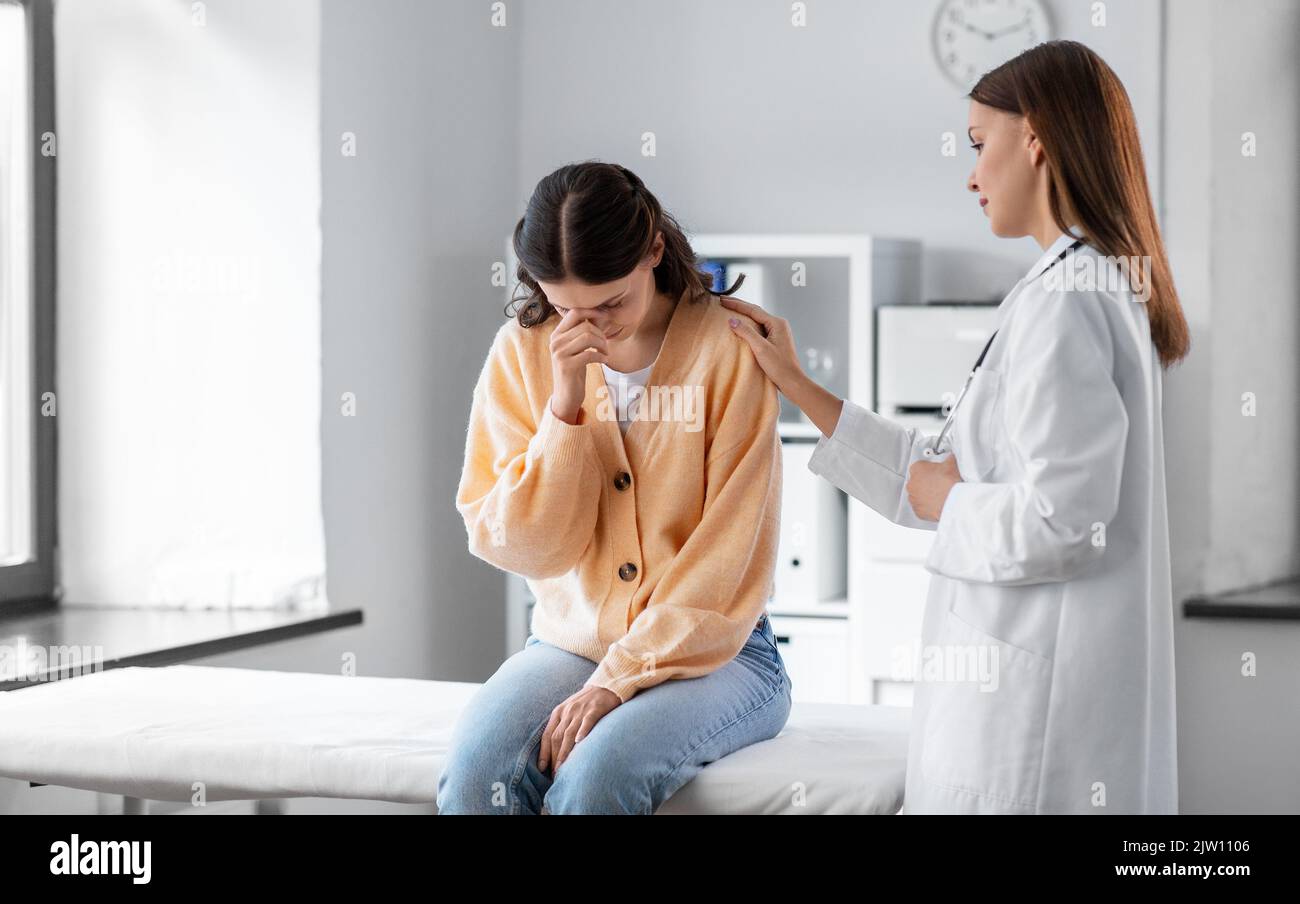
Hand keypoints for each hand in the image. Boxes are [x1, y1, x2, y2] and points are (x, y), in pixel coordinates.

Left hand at [538, 685, 620, 774]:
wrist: (606, 685)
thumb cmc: (587, 702)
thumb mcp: (570, 710)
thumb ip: (563, 725)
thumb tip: (556, 749)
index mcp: (559, 712)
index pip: (547, 734)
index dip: (543, 752)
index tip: (542, 768)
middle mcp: (567, 711)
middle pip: (557, 737)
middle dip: (554, 757)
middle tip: (555, 774)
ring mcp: (581, 710)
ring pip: (569, 733)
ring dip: (564, 752)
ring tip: (562, 767)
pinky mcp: (595, 709)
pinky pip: (587, 721)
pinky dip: (582, 731)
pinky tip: (579, 742)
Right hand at [548, 308, 608, 423]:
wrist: (566, 395)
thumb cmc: (574, 370)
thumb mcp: (575, 348)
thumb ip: (581, 332)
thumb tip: (599, 314)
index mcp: (557, 334)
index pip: (574, 312)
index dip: (592, 312)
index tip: (604, 319)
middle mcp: (555, 342)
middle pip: (585, 325)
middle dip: (601, 334)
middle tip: (606, 344)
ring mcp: (559, 354)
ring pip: (588, 337)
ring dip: (602, 344)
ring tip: (605, 352)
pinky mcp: (566, 366)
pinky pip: (589, 354)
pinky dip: (601, 356)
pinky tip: (604, 360)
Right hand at [720, 296, 802, 395]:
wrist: (792, 382)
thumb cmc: (779, 367)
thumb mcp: (761, 349)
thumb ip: (746, 333)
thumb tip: (732, 320)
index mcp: (777, 323)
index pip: (753, 310)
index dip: (736, 304)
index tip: (722, 300)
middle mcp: (778, 324)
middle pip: (755, 311)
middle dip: (739, 306)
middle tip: (723, 301)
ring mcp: (778, 332)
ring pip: (757, 319)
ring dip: (743, 314)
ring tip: (729, 310)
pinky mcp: (775, 340)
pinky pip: (759, 328)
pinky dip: (748, 324)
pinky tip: (740, 326)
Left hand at [906, 453, 961, 520]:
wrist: (954, 501)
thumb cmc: (950, 482)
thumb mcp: (952, 463)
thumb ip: (949, 458)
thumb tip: (951, 458)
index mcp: (916, 468)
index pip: (921, 466)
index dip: (930, 469)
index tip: (937, 472)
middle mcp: (911, 483)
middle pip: (917, 481)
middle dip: (927, 482)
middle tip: (939, 483)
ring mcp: (913, 498)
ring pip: (918, 495)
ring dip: (926, 494)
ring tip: (939, 495)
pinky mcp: (917, 510)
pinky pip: (921, 508)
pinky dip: (927, 507)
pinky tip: (937, 504)